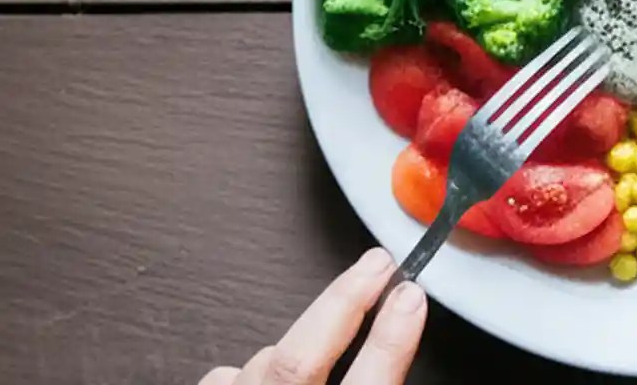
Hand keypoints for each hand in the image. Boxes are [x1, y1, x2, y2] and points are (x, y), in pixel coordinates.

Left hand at [198, 248, 426, 384]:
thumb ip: (369, 382)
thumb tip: (386, 348)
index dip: (391, 338)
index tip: (410, 296)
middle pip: (300, 359)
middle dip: (341, 303)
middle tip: (376, 262)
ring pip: (259, 364)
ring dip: (285, 352)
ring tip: (308, 359)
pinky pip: (226, 378)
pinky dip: (245, 377)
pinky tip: (252, 384)